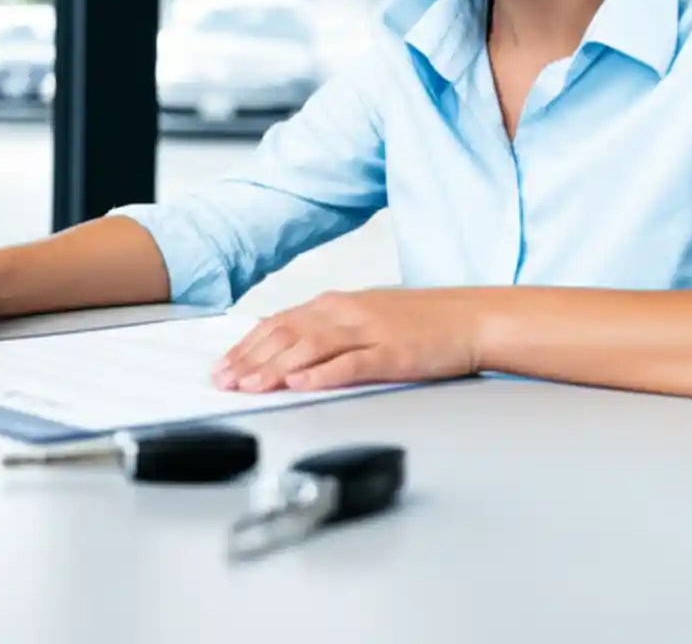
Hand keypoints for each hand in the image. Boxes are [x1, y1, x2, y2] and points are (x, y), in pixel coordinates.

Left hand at [212, 289, 486, 392]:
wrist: (470, 318)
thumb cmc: (419, 323)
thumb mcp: (362, 320)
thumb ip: (324, 332)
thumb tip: (283, 348)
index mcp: (335, 305)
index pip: (278, 324)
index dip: (245, 347)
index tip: (221, 366)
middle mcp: (346, 313)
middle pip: (286, 335)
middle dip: (250, 360)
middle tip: (223, 381)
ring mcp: (369, 331)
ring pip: (311, 347)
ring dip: (275, 367)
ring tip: (249, 385)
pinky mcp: (392, 352)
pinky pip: (352, 363)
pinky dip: (323, 373)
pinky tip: (301, 384)